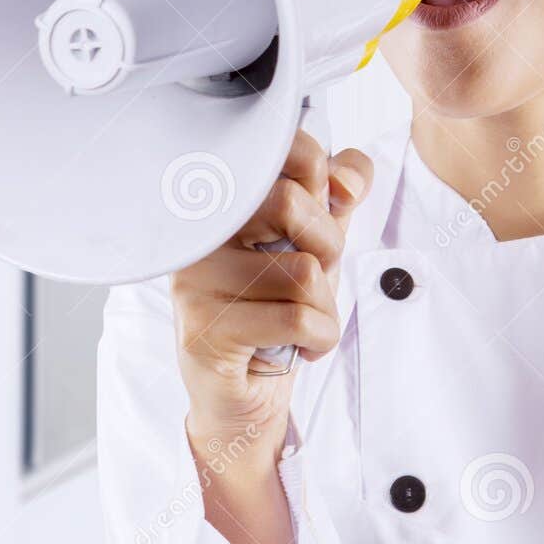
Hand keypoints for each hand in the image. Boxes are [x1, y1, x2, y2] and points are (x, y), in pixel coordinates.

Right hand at [171, 129, 373, 459]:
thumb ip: (338, 194)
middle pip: (292, 204)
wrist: (242, 394)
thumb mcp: (317, 241)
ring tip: (303, 322)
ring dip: (326, 308)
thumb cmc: (275, 308)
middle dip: (329, 248)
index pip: (286, 149)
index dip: (324, 180)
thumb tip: (349, 179)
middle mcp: (199, 230)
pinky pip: (297, 319)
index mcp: (223, 196)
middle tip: (312, 279)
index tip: (323, 214)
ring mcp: (194, 279)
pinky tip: (301, 347)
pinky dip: (320, 338)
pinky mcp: (204, 328)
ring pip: (303, 271)